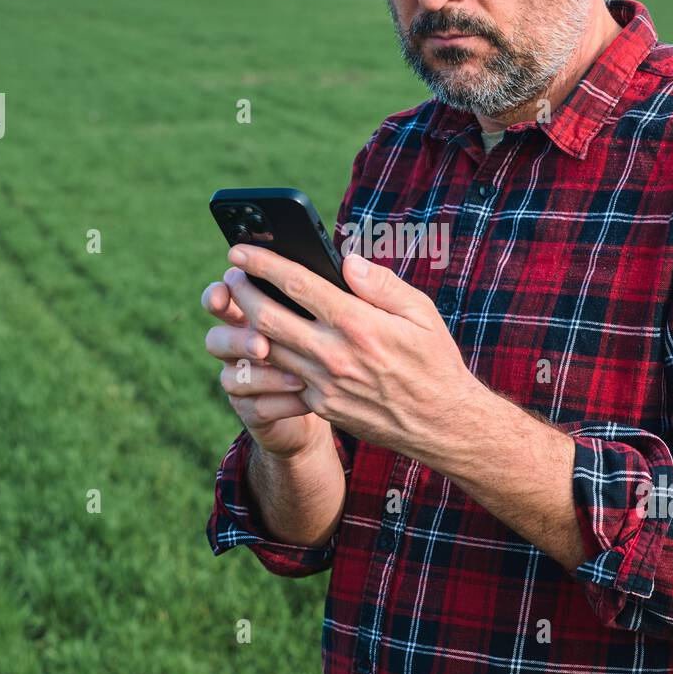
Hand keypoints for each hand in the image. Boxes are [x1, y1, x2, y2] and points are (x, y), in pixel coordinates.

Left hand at [222, 244, 481, 467]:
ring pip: (267, 351)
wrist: (442, 424)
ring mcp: (324, 385)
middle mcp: (335, 354)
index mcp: (359, 324)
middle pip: (268, 318)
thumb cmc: (434, 361)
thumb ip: (381, 284)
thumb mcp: (421, 313)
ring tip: (237, 306)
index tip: (240, 249)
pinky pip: (280, 383)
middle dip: (242, 292)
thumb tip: (346, 260)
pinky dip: (263, 364)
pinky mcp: (321, 407)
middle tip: (231, 276)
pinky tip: (256, 348)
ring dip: (244, 326)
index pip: (298, 284)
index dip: (263, 263)